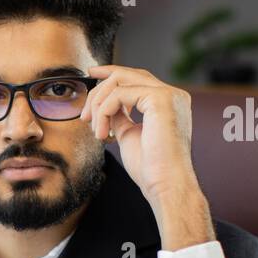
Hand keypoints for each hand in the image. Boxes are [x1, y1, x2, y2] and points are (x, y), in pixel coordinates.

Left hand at [81, 64, 211, 249]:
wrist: (165, 184)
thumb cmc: (151, 168)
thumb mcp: (129, 135)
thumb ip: (120, 117)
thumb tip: (105, 107)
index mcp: (169, 102)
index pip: (137, 77)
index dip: (111, 73)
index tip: (91, 76)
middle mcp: (173, 94)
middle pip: (126, 75)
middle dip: (98, 91)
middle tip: (84, 117)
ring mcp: (169, 94)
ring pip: (120, 81)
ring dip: (99, 105)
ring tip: (96, 131)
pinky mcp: (160, 99)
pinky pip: (119, 94)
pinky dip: (104, 113)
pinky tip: (103, 134)